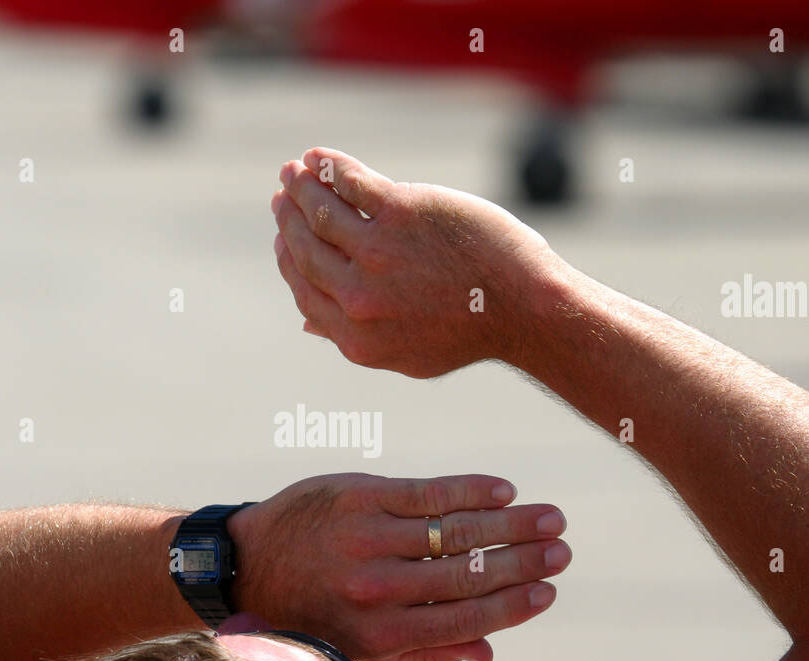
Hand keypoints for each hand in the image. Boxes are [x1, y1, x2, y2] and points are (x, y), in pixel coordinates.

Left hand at [227, 473, 570, 660]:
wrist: (249, 564)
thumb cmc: (314, 611)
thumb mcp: (362, 646)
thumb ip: (427, 649)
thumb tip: (490, 652)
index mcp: (381, 633)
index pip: (465, 618)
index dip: (514, 605)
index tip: (549, 592)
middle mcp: (376, 588)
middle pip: (469, 573)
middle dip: (524, 561)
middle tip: (562, 550)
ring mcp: (367, 538)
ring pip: (456, 531)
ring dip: (511, 523)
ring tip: (549, 518)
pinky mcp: (359, 495)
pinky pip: (428, 492)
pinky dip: (470, 490)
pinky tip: (503, 491)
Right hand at [271, 147, 554, 378]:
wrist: (526, 307)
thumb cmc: (472, 330)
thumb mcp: (407, 355)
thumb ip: (353, 340)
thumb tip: (307, 325)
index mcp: (355, 338)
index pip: (304, 290)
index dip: (288, 258)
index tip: (284, 235)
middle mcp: (359, 298)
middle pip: (305, 249)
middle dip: (288, 218)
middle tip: (282, 194)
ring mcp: (378, 253)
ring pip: (319, 212)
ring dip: (300, 185)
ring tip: (294, 170)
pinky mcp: (402, 213)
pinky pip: (349, 183)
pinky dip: (326, 166)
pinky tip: (317, 157)